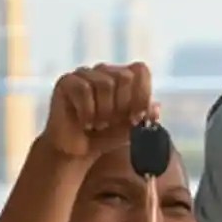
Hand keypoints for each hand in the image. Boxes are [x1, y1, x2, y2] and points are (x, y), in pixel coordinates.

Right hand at [40, 63, 157, 160]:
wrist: (77, 151)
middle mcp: (105, 71)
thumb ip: (145, 116)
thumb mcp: (131, 128)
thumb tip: (156, 107)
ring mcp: (85, 74)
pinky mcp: (66, 82)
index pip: (141, 70)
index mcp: (124, 77)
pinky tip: (84, 122)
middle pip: (125, 76)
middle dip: (122, 106)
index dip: (142, 94)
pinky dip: (87, 111)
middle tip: (111, 122)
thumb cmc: (105, 136)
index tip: (136, 116)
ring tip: (98, 123)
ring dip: (104, 111)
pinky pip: (83, 89)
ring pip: (105, 83)